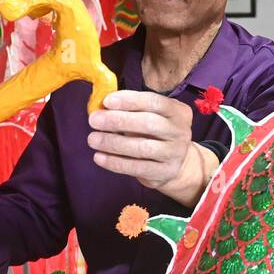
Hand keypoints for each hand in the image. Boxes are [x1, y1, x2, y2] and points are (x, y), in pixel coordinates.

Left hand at [87, 90, 218, 206]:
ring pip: (142, 148)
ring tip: (92, 139)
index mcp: (178, 111)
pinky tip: (99, 157)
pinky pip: (137, 168)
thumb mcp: (152, 116)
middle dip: (118, 121)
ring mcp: (175, 153)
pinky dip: (115, 163)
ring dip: (114, 143)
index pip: (155, 102)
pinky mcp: (165, 172)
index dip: (130, 100)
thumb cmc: (157, 133)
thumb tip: (102, 107)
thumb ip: (132, 110)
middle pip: (149, 124)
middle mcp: (180, 131)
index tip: (107, 101)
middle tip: (94, 120)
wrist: (178, 163)